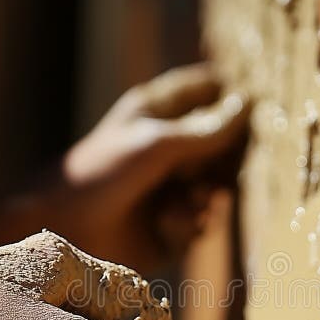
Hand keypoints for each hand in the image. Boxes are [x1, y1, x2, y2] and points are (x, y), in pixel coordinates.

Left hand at [44, 64, 247, 270]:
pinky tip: (169, 222)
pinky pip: (201, 224)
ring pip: (218, 189)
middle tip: (220, 166)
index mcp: (159, 114)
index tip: (255, 104)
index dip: (232, 94)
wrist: (63, 229)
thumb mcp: (155, 142)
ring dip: (209, 196)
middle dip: (229, 160)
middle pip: (224, 145)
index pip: (206, 90)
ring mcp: (171, 189)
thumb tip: (248, 105)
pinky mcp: (171, 228)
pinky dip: (190, 224)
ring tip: (192, 199)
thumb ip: (204, 129)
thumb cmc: (100, 173)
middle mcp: (169, 150)